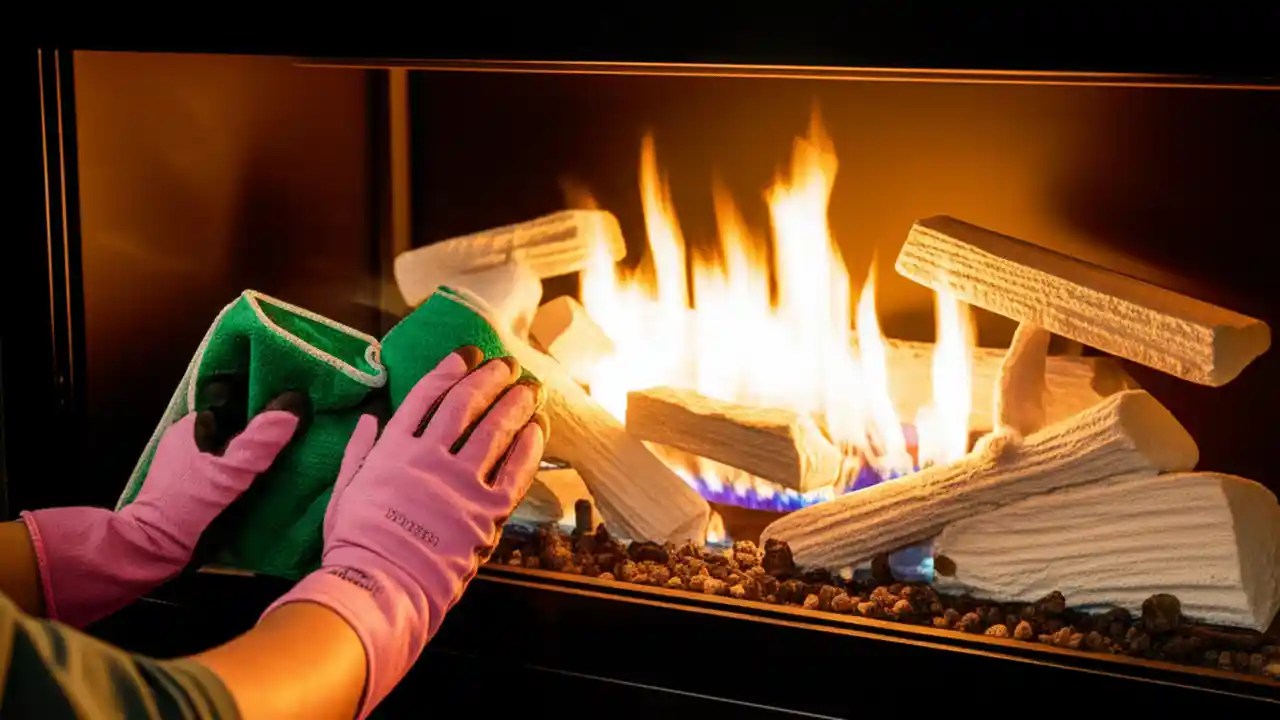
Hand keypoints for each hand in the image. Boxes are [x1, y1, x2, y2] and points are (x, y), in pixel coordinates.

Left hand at [21, 389, 304, 626]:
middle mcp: (190, 438)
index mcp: (193, 425)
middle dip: (262, 426)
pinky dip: (247, 468)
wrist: (155, 547)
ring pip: (232, 446)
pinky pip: (228, 466)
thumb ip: (259, 442)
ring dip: (256, 448)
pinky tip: (270, 475)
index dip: (262, 400)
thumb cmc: (188, 503)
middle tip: (300, 428)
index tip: (292, 405)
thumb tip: (294, 406)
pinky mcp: (196, 484)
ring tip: (293, 448)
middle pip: (235, 424)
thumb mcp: (229, 472)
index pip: (233, 401)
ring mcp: (191, 462)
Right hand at [263, 347, 545, 718]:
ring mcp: (459, 484)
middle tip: (506, 365)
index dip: (448, 371)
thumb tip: (369, 419)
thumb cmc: (355, 546)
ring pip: (494, 431)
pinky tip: (538, 428)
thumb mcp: (344, 493)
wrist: (378, 589)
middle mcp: (428, 459)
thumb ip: (358, 453)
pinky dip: (529, 446)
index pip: (424, 398)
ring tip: (530, 388)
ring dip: (515, 404)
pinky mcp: (485, 512)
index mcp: (391, 451)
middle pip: (465, 406)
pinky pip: (514, 472)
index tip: (467, 354)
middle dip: (489, 380)